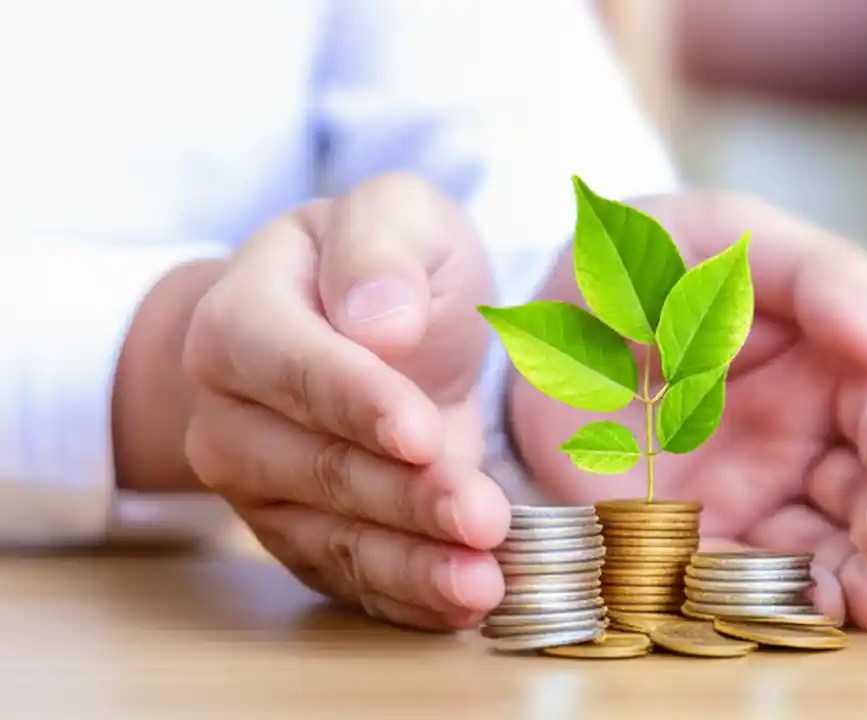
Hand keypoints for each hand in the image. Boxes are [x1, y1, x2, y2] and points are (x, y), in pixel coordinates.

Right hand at [183, 174, 510, 629]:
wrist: (357, 331)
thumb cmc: (382, 267)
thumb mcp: (394, 216)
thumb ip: (382, 247)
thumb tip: (378, 321)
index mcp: (239, 320)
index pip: (293, 368)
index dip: (356, 404)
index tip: (420, 434)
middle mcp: (231, 414)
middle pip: (316, 466)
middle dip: (405, 499)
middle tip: (482, 520)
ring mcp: (261, 487)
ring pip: (331, 536)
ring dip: (410, 566)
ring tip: (480, 584)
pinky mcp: (303, 535)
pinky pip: (348, 576)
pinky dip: (406, 597)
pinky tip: (460, 605)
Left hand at [510, 192, 866, 629]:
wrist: (544, 316)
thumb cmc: (646, 260)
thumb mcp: (724, 235)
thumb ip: (815, 276)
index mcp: (832, 365)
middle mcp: (807, 442)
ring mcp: (755, 499)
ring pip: (830, 553)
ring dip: (864, 582)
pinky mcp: (695, 542)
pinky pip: (742, 583)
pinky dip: (777, 607)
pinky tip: (801, 617)